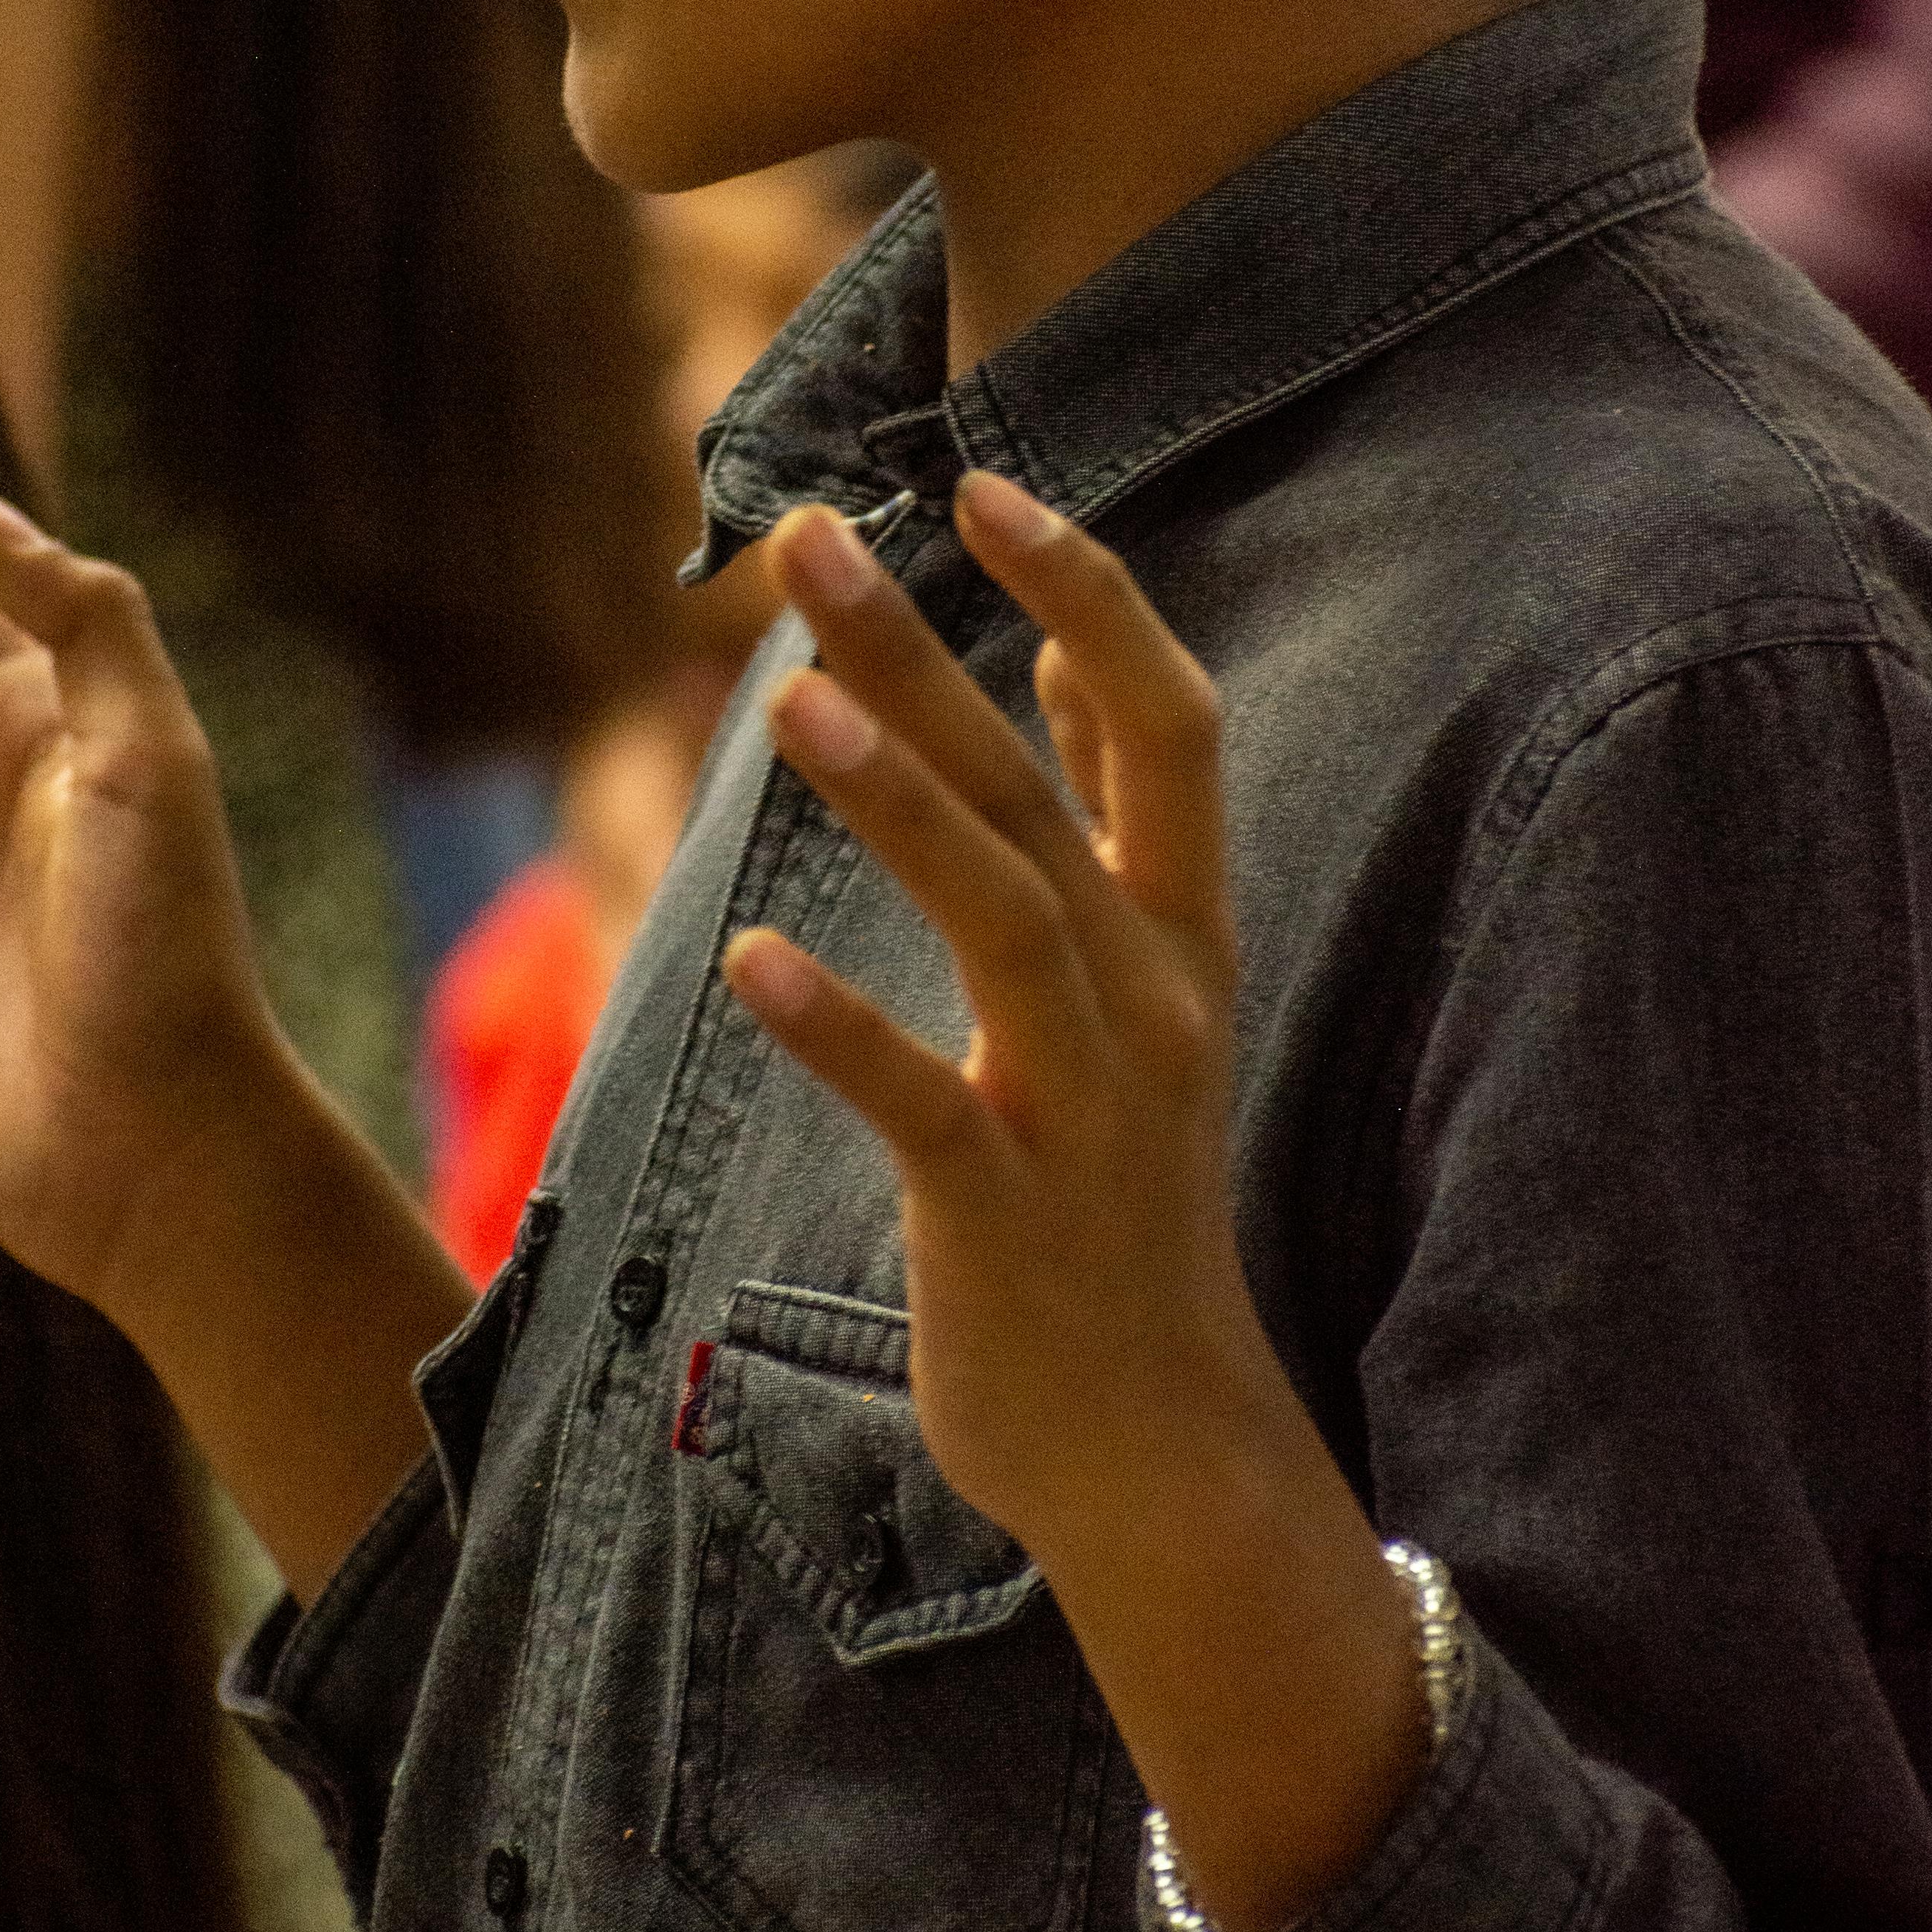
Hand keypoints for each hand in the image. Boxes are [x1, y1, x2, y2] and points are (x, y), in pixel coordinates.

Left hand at [725, 473, 1421, 1931]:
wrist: (1154, 1445)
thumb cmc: (1121, 1194)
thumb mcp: (1146, 990)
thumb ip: (1117, 824)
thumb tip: (1075, 651)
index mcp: (1182, 934)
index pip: (1169, 724)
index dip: (1089, 597)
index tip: (985, 485)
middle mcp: (1151, 1000)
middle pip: (1043, 788)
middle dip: (928, 652)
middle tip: (810, 535)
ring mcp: (1086, 1109)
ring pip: (1003, 917)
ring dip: (898, 801)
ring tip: (787, 697)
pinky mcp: (1006, 1216)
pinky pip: (920, 1104)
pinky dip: (838, 1028)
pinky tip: (748, 954)